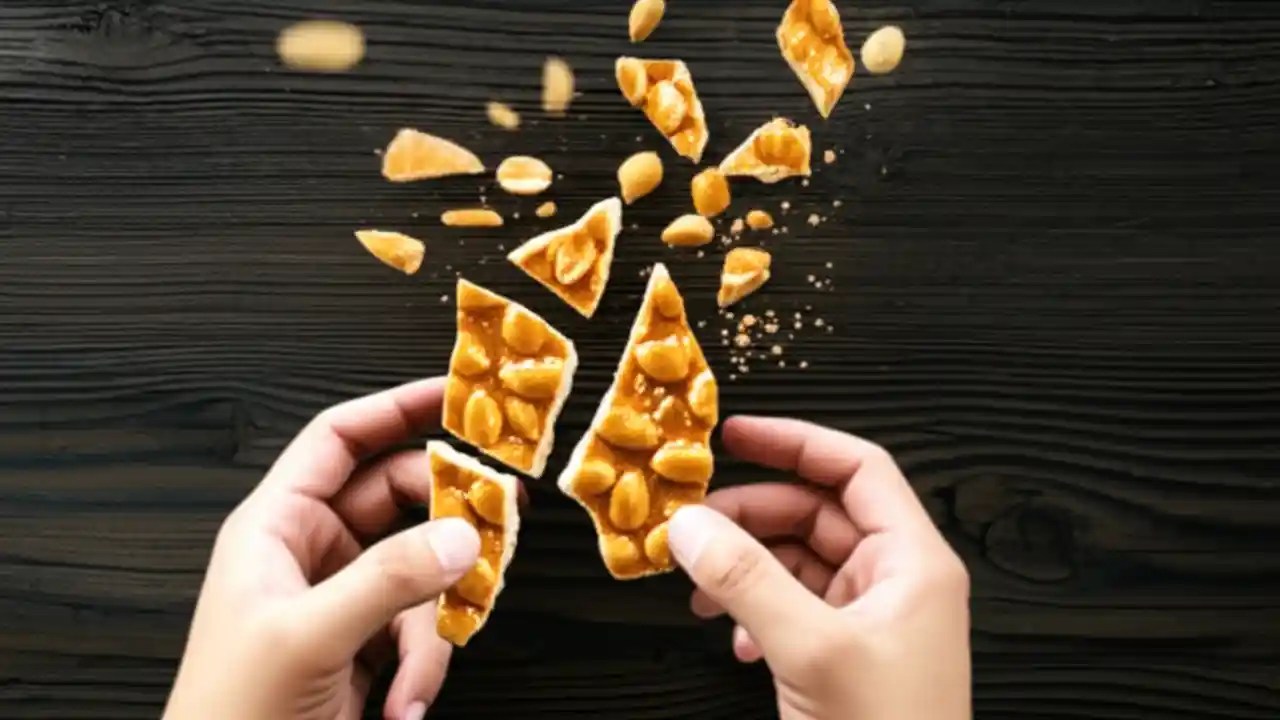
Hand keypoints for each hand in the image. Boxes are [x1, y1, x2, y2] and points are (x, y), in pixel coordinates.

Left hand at [165, 378, 489, 719]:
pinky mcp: (365, 646)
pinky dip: (424, 667)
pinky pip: (420, 630)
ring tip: (417, 675)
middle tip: (497, 524)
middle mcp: (311, 553)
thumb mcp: (309, 636)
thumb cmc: (230, 714)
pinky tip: (402, 706)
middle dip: (447, 525)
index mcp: (276, 526)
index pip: (340, 439)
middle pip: (400, 503)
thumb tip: (459, 537)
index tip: (456, 396)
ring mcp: (342, 600)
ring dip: (433, 627)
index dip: (395, 408)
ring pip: (422, 575)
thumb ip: (388, 580)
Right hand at [668, 417, 970, 719]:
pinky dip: (757, 615)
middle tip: (692, 526)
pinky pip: (795, 611)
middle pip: (818, 515)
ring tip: (700, 591)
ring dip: (746, 569)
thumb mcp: (811, 652)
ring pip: (799, 565)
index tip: (732, 437)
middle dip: (752, 516)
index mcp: (913, 562)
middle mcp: (898, 584)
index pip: (856, 468)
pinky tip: (736, 642)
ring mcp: (873, 624)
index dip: (795, 443)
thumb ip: (748, 582)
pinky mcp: (847, 662)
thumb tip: (689, 524)